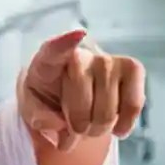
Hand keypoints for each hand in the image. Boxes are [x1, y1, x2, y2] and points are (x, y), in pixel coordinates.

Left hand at [18, 29, 145, 151]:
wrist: (69, 100)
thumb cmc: (48, 99)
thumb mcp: (31, 108)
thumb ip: (36, 116)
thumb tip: (56, 122)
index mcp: (47, 62)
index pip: (55, 50)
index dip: (65, 44)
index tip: (78, 35)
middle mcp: (79, 56)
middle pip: (82, 106)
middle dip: (78, 127)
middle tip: (73, 126)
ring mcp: (107, 60)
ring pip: (107, 112)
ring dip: (97, 129)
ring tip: (89, 124)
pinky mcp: (132, 68)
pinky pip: (133, 104)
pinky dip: (124, 124)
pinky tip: (115, 127)